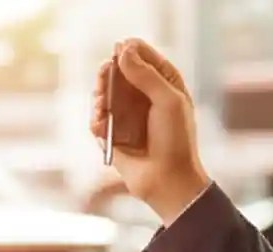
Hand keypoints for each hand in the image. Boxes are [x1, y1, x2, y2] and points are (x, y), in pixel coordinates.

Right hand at [90, 38, 210, 224]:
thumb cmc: (175, 141)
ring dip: (99, 95)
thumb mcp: (168, 101)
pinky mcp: (113, 135)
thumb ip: (146, 75)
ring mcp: (127, 116)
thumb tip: (123, 51)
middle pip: (119, 72)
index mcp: (164, 84)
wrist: (167, 180)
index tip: (119, 51)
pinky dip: (96, 120)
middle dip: (109, 72)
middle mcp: (144, 97)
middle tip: (105, 73)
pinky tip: (102, 125)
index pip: (143, 55)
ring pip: (104, 94)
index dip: (130, 50)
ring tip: (102, 104)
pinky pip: (97, 120)